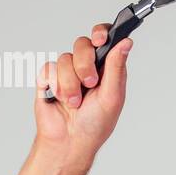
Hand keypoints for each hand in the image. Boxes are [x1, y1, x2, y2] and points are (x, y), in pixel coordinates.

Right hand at [33, 23, 132, 158]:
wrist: (68, 141)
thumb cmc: (95, 124)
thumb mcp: (112, 96)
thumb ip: (117, 67)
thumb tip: (127, 42)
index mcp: (107, 68)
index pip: (105, 39)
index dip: (101, 33)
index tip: (100, 40)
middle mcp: (88, 67)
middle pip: (83, 44)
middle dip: (85, 65)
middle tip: (90, 84)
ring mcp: (67, 72)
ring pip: (64, 58)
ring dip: (70, 83)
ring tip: (74, 102)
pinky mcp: (49, 78)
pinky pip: (48, 68)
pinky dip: (54, 85)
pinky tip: (59, 98)